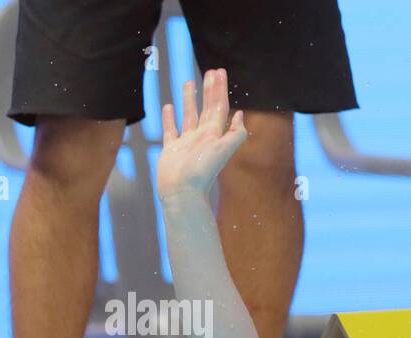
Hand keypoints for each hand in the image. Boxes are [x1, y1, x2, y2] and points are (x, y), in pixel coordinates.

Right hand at [156, 67, 246, 200]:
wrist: (182, 193)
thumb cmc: (201, 173)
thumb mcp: (222, 151)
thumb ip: (234, 134)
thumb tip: (241, 115)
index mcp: (214, 135)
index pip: (219, 107)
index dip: (220, 89)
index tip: (219, 72)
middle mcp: (202, 137)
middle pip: (207, 108)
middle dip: (210, 90)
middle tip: (211, 71)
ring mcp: (186, 143)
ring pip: (189, 115)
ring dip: (190, 99)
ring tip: (189, 82)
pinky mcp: (171, 149)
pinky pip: (171, 129)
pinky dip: (169, 118)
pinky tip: (168, 106)